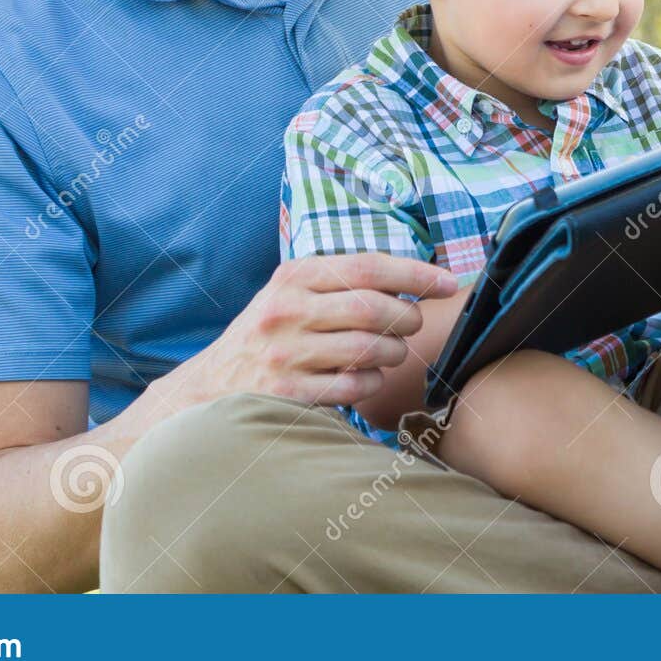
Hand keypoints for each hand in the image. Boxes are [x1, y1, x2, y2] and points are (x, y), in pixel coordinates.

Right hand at [201, 252, 458, 406]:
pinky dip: (372, 384)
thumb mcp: (294, 293)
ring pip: (368, 350)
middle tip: (412, 324)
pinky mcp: (286, 394)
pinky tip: (368, 379)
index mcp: (294, 276)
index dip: (416, 273)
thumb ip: (343, 281)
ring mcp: (284, 353)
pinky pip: (353, 387)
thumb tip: (416, 277)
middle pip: (373, 308)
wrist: (211, 386)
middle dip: (407, 318)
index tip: (448, 282)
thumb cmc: (271, 333)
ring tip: (390, 352)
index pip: (367, 266)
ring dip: (393, 352)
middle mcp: (286, 310)